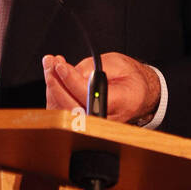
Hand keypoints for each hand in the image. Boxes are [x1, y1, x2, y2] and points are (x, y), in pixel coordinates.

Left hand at [42, 51, 160, 123]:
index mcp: (120, 103)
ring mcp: (94, 126)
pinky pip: (63, 114)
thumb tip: (71, 72)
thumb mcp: (118, 64)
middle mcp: (106, 119)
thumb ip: (95, 68)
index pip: (88, 95)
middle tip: (50, 63)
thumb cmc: (131, 79)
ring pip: (64, 112)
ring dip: (53, 88)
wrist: (140, 95)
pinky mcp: (85, 125)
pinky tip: (54, 78)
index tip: (60, 65)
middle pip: (71, 107)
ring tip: (50, 66)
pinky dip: (55, 95)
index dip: (71, 80)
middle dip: (56, 83)